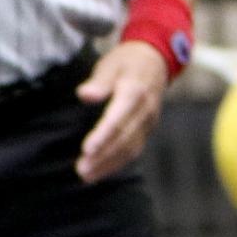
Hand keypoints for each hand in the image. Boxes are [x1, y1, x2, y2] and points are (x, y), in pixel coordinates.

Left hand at [74, 42, 166, 182]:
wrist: (154, 61)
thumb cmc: (126, 62)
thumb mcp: (110, 64)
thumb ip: (98, 82)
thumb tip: (84, 95)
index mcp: (134, 92)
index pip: (118, 118)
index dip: (103, 135)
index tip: (86, 149)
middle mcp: (145, 110)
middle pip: (124, 137)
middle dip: (103, 156)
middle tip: (81, 169)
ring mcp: (149, 122)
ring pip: (130, 148)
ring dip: (109, 164)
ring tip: (86, 175)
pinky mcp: (147, 129)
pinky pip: (134, 149)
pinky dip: (118, 162)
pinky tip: (101, 171)